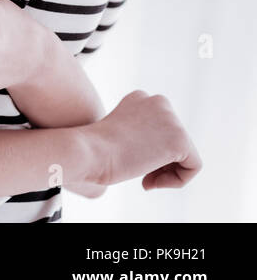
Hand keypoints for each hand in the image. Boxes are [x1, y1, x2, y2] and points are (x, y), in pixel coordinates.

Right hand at [85, 90, 201, 190]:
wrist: (88, 151)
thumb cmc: (94, 150)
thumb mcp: (118, 134)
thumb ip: (140, 135)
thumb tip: (159, 150)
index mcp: (140, 98)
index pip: (161, 130)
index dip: (149, 152)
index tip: (131, 162)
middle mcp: (159, 102)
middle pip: (175, 141)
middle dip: (162, 163)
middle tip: (142, 176)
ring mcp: (172, 119)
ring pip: (186, 155)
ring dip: (167, 172)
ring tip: (146, 180)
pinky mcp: (180, 139)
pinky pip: (193, 167)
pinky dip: (176, 181)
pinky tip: (151, 181)